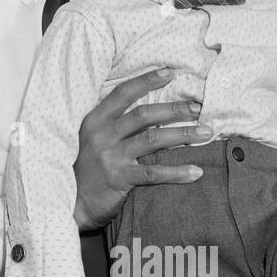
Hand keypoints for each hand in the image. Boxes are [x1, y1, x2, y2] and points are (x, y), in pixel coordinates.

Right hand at [73, 68, 207, 227]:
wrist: (70, 203)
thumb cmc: (84, 171)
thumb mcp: (91, 141)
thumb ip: (114, 127)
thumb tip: (151, 115)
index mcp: (94, 121)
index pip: (122, 94)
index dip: (146, 81)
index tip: (170, 72)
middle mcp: (101, 135)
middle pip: (143, 114)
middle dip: (174, 109)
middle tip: (198, 108)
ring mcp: (110, 157)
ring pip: (153, 139)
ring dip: (183, 134)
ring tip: (206, 133)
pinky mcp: (119, 179)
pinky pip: (154, 172)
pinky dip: (177, 172)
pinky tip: (196, 172)